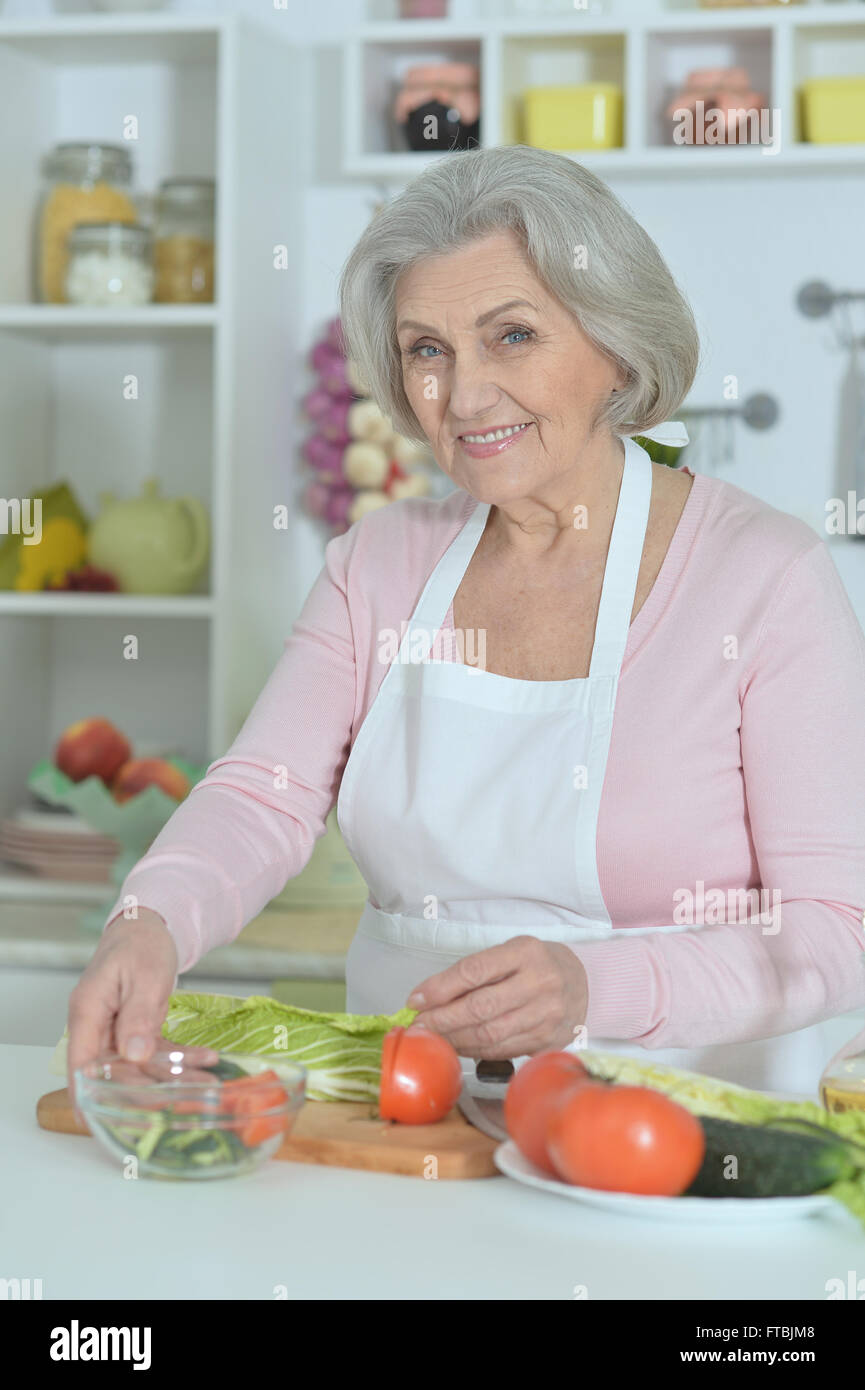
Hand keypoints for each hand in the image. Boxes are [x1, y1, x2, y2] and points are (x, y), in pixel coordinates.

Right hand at [66, 909, 205, 1107]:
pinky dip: (179, 1058)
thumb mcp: (144, 977)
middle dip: (146, 1091)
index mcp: (87, 1012)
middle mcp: (97, 1026)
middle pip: (113, 1071)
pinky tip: (206, 1061)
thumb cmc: (141, 944)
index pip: (81, 1063)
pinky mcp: (136, 1030)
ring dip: (171, 1077)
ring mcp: (116, 1030)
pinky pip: (155, 1052)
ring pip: (139, 1066)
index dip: (89, 1095)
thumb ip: (137, 1017)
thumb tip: (133, 1056)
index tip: (103, 1121)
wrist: (150, 926)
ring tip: (206, 1084)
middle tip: (181, 1102)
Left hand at [405, 935, 588, 1058]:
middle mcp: (540, 983)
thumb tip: (428, 998)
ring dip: (455, 1039)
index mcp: (526, 952)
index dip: (440, 987)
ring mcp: (547, 1015)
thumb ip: (475, 972)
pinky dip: (474, 1051)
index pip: (475, 970)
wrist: (584, 984)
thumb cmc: (535, 965)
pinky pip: (502, 1051)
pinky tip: (459, 1045)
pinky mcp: (548, 1041)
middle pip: (481, 1007)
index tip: (415, 1000)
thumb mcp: (511, 953)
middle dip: (442, 1019)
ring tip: (434, 1037)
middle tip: (419, 1025)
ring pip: (490, 1035)